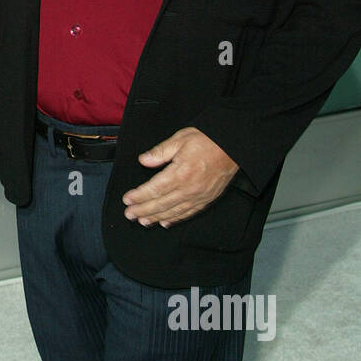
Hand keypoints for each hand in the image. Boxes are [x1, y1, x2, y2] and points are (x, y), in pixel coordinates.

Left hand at [121, 128, 238, 227]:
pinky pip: (188, 213)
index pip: (154, 189)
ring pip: (173, 211)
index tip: (127, 199)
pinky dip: (175, 219)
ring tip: (143, 221)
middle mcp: (189, 188)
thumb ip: (160, 151)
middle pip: (161, 203)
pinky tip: (165, 222)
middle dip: (143, 210)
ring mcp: (199, 195)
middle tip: (129, 214)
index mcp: (181, 172)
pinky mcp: (207, 199)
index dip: (139, 196)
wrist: (234, 146)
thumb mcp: (181, 139)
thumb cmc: (208, 140)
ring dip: (156, 217)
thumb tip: (143, 160)